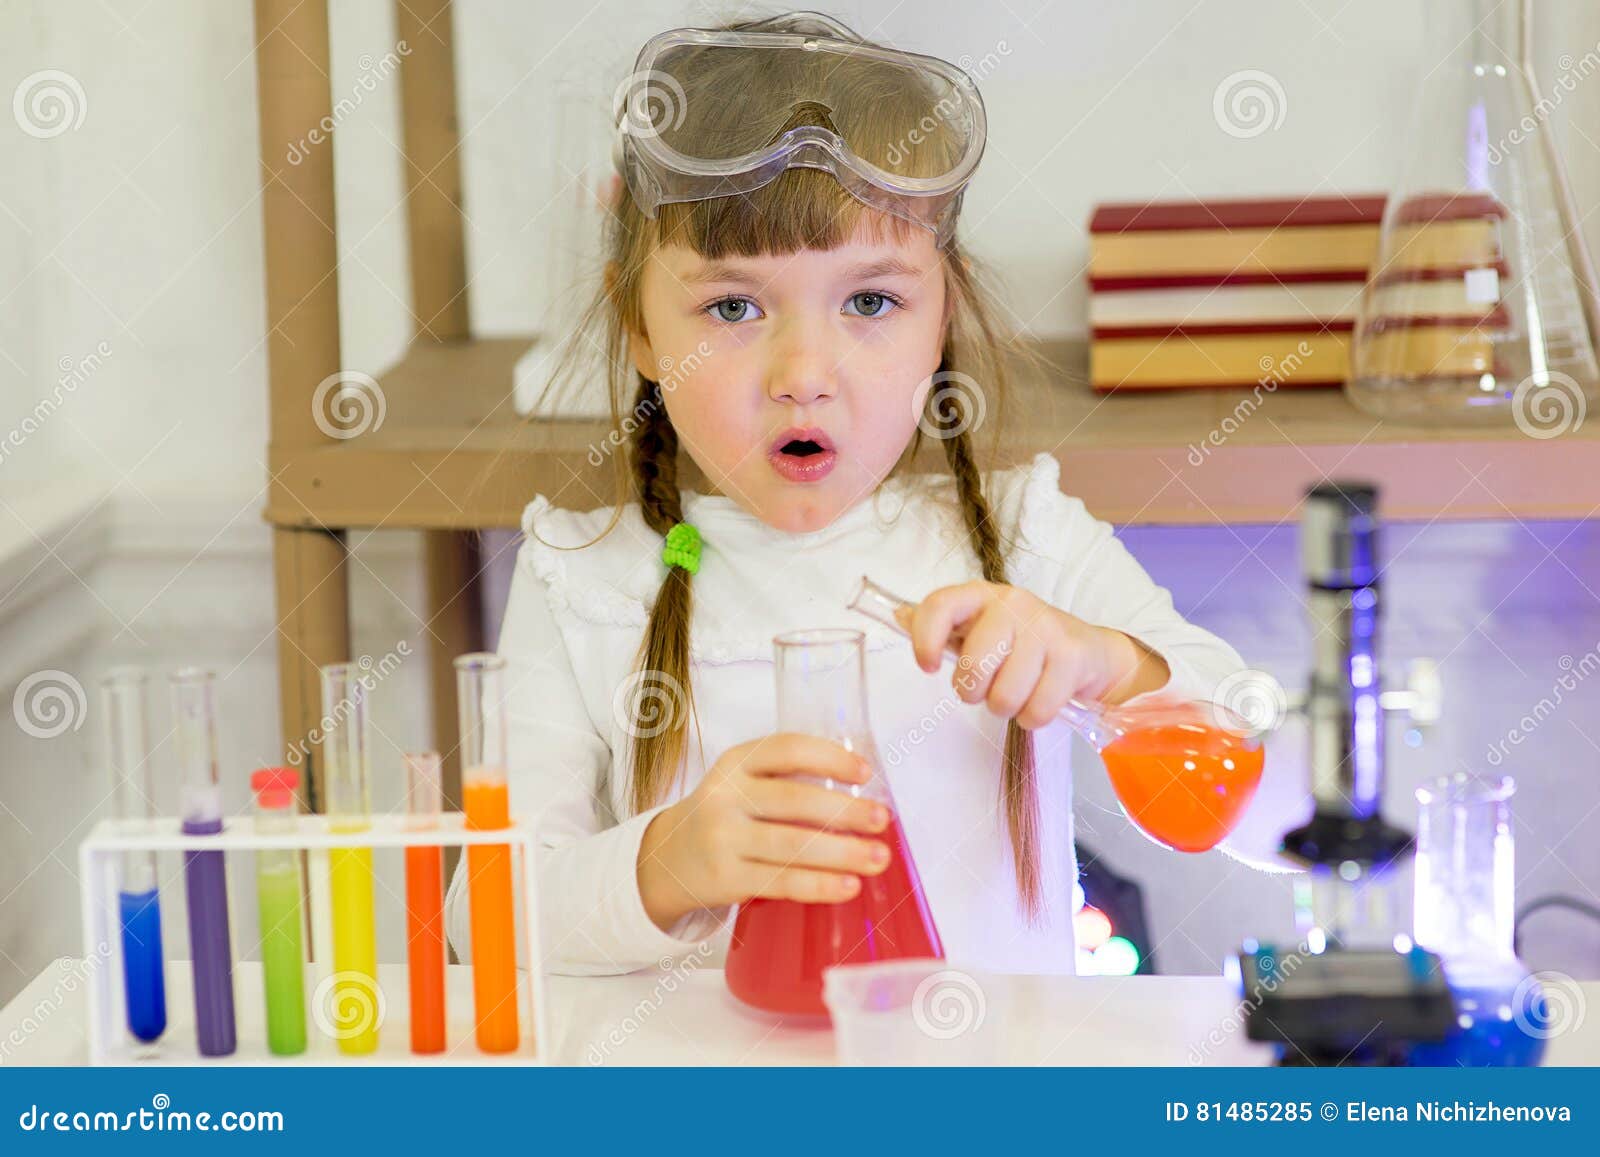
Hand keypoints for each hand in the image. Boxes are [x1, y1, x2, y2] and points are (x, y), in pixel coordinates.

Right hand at [636, 733, 892, 932]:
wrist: (669, 860)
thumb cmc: (726, 816)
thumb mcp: (742, 782)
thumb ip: (788, 779)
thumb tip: (861, 794)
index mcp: (735, 762)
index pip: (787, 749)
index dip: (830, 758)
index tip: (865, 773)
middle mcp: (725, 796)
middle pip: (794, 800)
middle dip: (845, 811)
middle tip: (882, 820)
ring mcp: (722, 839)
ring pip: (792, 845)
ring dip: (842, 852)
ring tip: (878, 857)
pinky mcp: (725, 879)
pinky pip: (782, 882)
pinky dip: (820, 885)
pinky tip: (849, 886)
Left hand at [897, 580, 1170, 726]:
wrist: (1089, 651)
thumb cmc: (1021, 644)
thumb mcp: (979, 629)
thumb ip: (941, 626)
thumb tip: (896, 615)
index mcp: (981, 595)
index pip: (940, 605)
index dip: (925, 640)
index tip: (926, 667)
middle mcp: (1013, 604)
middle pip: (973, 666)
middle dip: (973, 691)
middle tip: (984, 689)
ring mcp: (1046, 629)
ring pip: (1004, 696)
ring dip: (1006, 708)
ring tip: (1016, 692)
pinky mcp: (1071, 657)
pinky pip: (1036, 711)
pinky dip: (1033, 718)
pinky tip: (1040, 699)